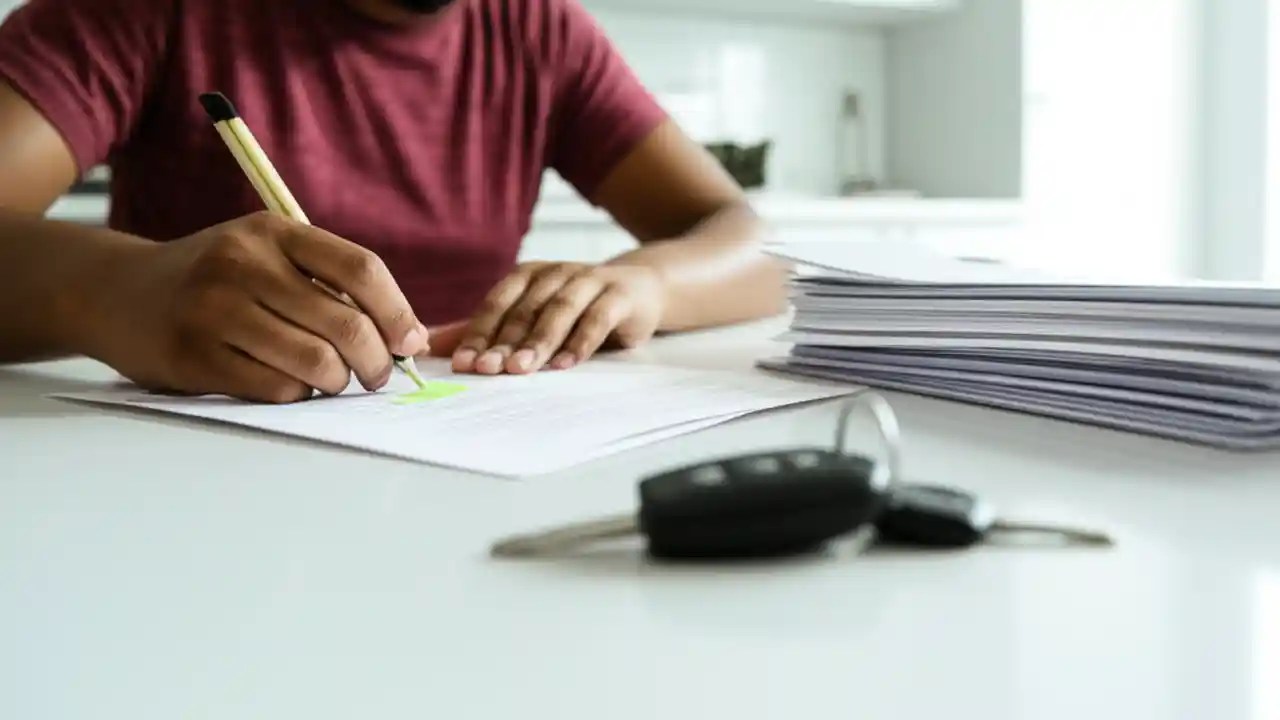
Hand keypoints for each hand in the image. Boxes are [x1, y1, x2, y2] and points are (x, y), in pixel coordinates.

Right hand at [88, 211, 427, 402]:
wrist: (119, 292)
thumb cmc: (216, 280)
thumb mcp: (266, 255)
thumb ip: (329, 285)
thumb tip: (408, 336)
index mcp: (272, 231)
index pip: (360, 269)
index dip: (397, 312)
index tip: (411, 342)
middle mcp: (243, 263)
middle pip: (344, 323)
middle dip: (376, 360)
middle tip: (378, 375)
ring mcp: (214, 309)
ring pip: (315, 363)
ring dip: (337, 382)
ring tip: (333, 380)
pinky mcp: (195, 355)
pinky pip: (277, 389)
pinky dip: (298, 395)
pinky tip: (290, 384)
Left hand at [450, 262, 664, 374]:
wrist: (640, 289)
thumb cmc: (578, 309)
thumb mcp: (533, 315)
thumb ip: (487, 330)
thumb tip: (430, 347)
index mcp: (527, 276)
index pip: (497, 304)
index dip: (478, 333)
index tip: (462, 363)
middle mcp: (554, 273)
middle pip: (525, 310)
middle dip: (504, 342)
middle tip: (487, 370)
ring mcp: (588, 280)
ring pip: (558, 311)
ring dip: (538, 341)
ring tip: (520, 369)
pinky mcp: (619, 295)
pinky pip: (597, 318)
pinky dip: (581, 341)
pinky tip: (566, 364)